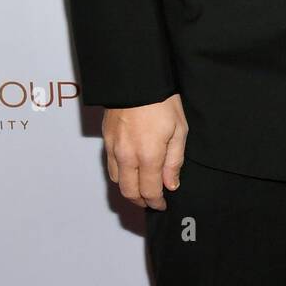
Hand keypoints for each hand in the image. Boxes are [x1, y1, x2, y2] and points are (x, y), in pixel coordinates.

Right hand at [103, 94, 186, 209]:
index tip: (162, 204)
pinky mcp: (106, 141)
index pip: (149, 191)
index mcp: (148, 156)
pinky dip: (120, 175)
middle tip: (152, 201)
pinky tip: (130, 170)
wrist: (137, 81)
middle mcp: (127, 157)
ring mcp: (114, 149)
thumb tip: (170, 184)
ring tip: (142, 187)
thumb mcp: (179, 130)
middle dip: (141, 201)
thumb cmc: (162, 102)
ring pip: (117, 181)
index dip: (156, 202)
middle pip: (129, 192)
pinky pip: (111, 166)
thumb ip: (174, 161)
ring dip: (129, 189)